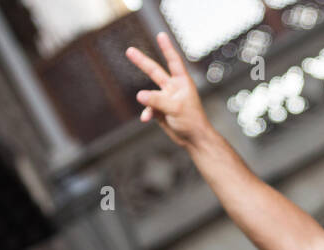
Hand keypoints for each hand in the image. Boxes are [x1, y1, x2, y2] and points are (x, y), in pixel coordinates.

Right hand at [126, 32, 210, 149]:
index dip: (167, 48)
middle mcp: (173, 88)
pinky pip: (149, 108)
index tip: (161, 35)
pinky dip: (147, 113)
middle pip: (155, 72)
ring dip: (148, 102)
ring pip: (149, 94)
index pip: (173, 61)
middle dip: (141, 62)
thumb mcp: (175, 108)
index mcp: (182, 83)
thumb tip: (139, 95)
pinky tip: (147, 119)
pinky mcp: (160, 110)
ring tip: (152, 113)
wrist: (194, 140)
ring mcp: (165, 99)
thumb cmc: (192, 122)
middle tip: (129, 51)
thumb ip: (156, 100)